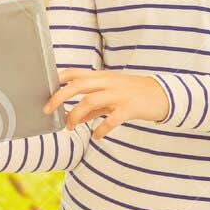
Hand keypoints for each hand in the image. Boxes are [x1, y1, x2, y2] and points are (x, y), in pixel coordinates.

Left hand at [45, 69, 168, 138]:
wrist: (165, 95)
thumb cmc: (134, 94)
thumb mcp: (111, 96)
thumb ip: (93, 106)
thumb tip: (73, 118)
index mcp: (102, 77)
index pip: (75, 73)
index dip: (58, 79)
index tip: (44, 89)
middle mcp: (109, 83)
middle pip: (78, 85)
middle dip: (59, 97)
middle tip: (47, 110)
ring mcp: (120, 94)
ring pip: (91, 101)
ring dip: (76, 115)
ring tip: (70, 127)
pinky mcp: (131, 107)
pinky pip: (112, 119)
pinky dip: (101, 129)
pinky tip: (96, 136)